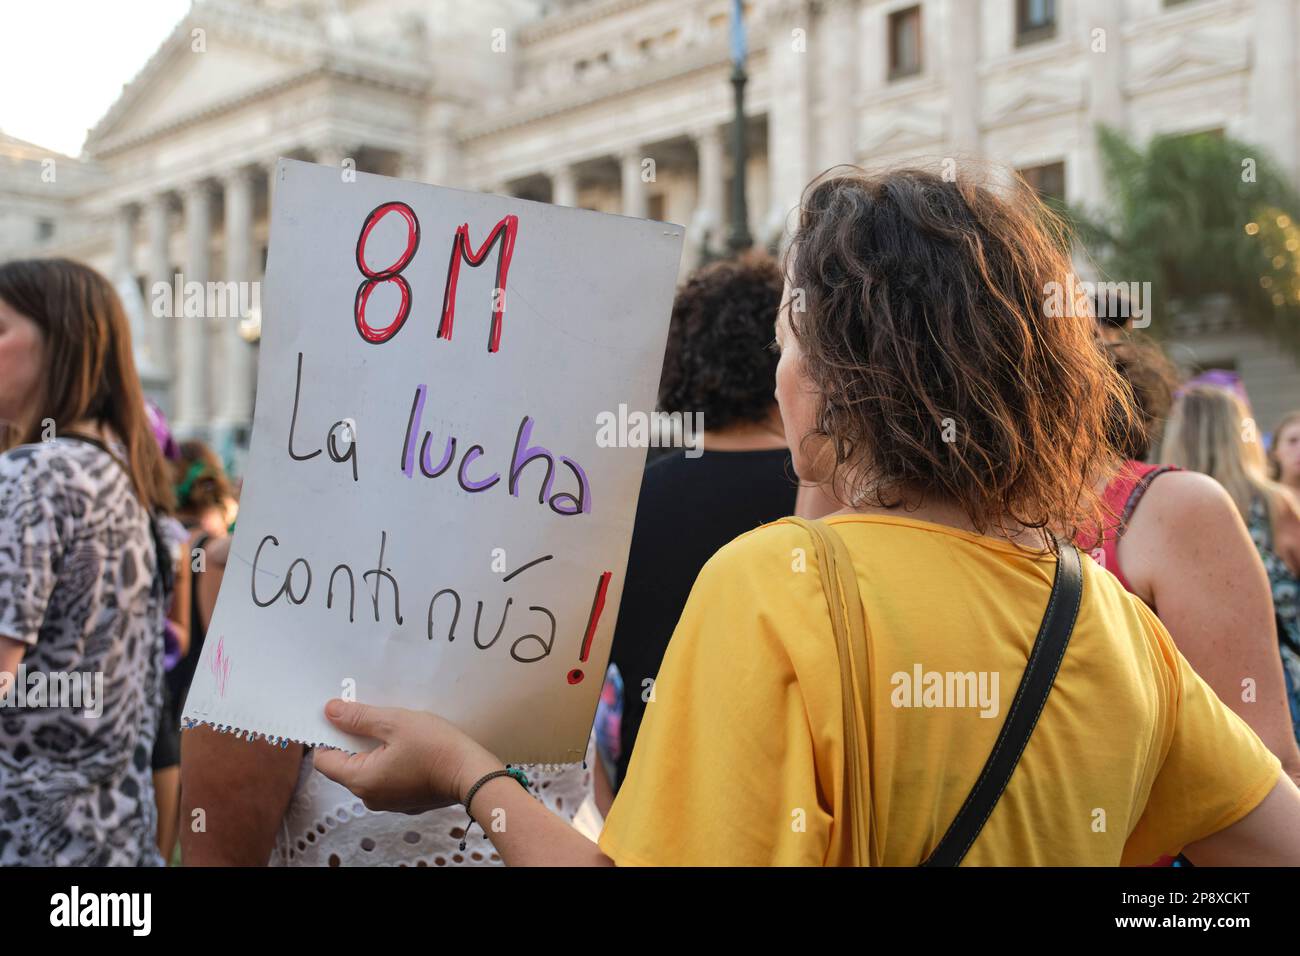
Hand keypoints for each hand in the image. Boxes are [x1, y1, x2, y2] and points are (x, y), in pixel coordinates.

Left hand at [312, 699, 502, 813]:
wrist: (473, 774)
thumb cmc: (435, 747)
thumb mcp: (394, 723)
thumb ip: (359, 718)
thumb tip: (331, 711)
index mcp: (361, 780)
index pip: (325, 759)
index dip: (329, 736)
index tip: (343, 716)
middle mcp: (370, 797)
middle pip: (346, 765)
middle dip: (355, 740)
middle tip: (375, 716)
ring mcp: (389, 802)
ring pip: (369, 770)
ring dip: (375, 749)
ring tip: (395, 729)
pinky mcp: (407, 800)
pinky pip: (387, 778)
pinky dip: (391, 761)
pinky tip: (409, 746)